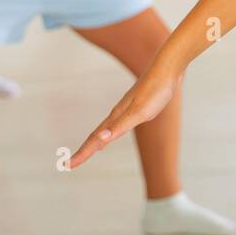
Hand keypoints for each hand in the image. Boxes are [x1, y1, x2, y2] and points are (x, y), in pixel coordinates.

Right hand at [68, 61, 183, 168]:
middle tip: (69, 164)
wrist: (168, 69)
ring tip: (86, 152)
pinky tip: (109, 135)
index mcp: (116, 117)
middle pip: (95, 136)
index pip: (94, 139)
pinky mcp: (135, 106)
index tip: (67, 166)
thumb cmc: (156, 90)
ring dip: (93, 142)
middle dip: (83, 151)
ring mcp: (125, 109)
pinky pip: (114, 125)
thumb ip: (119, 127)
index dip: (82, 154)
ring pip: (104, 129)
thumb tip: (99, 140)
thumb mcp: (139, 112)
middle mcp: (117, 113)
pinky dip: (107, 134)